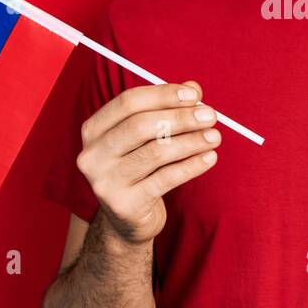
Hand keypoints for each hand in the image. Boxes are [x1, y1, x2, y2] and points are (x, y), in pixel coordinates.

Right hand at [75, 80, 219, 244]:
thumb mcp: (147, 138)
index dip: (163, 95)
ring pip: (156, 152)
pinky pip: (166, 179)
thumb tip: (193, 88)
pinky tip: (209, 158)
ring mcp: (105, 182)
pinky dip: (192, 166)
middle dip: (180, 117)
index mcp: (94, 130)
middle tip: (210, 116)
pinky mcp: (125, 205)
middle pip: (140, 126)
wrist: (127, 220)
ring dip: (191, 141)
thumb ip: (165, 109)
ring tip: (215, 136)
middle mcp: (92, 155)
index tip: (194, 95)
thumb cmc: (139, 168)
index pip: (128, 102)